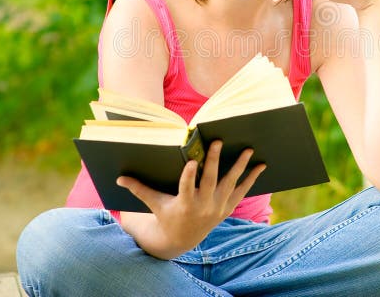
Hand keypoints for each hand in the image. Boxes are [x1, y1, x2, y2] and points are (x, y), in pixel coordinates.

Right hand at [115, 141, 265, 258]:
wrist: (183, 239)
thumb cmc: (166, 215)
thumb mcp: (153, 204)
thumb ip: (139, 189)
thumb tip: (118, 177)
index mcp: (184, 204)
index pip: (186, 189)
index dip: (188, 177)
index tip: (191, 162)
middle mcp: (203, 206)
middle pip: (210, 181)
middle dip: (214, 161)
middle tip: (218, 142)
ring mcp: (217, 207)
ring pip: (230, 184)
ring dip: (240, 167)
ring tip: (248, 150)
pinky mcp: (227, 207)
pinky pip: (242, 191)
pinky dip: (252, 179)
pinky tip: (261, 166)